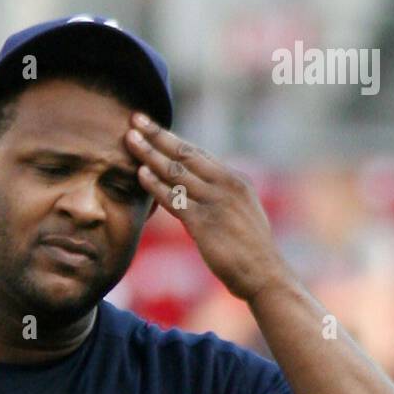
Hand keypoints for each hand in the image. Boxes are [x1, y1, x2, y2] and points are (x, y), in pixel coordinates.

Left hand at [126, 112, 292, 303]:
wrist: (264, 275)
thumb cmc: (251, 251)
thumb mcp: (241, 215)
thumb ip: (221, 200)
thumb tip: (202, 195)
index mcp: (234, 180)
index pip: (198, 153)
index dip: (172, 137)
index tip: (152, 125)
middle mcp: (225, 184)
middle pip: (185, 153)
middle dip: (158, 134)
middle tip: (135, 118)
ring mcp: (215, 202)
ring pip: (176, 172)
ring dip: (150, 154)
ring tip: (129, 139)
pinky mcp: (204, 223)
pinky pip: (174, 199)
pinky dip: (156, 185)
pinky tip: (140, 174)